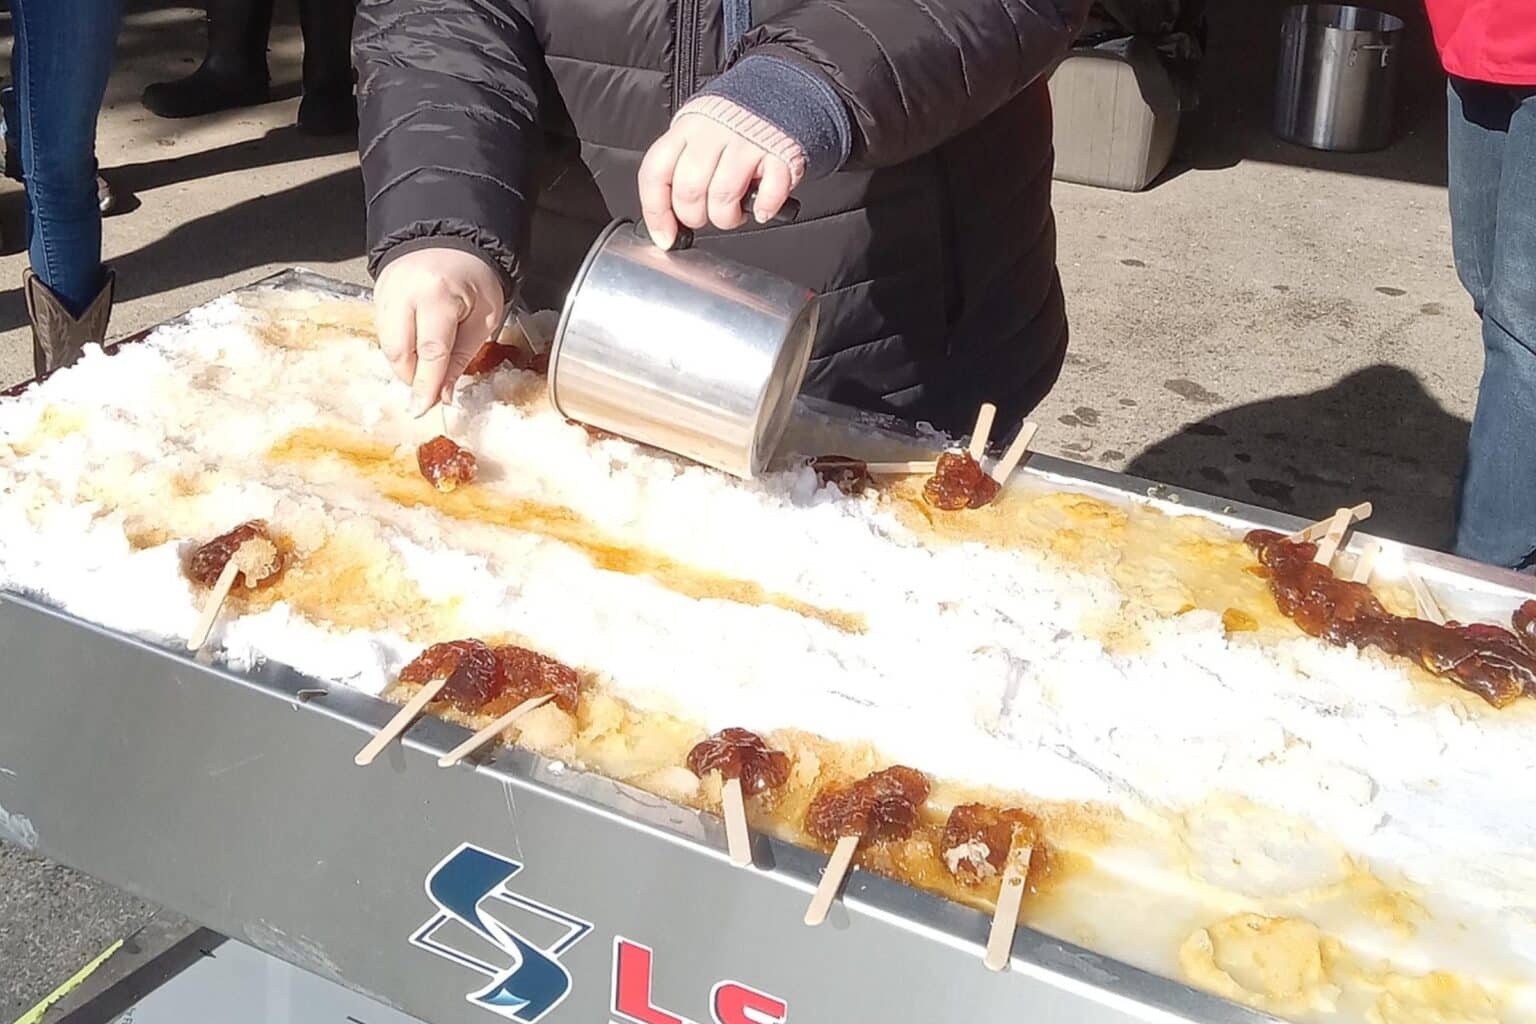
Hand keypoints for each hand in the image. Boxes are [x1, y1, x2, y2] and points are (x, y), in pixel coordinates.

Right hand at [373, 247, 504, 416]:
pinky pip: (382, 332)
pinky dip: (398, 348)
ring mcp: (385, 291)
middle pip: (399, 351)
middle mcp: (405, 292)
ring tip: (425, 367)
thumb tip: (445, 395)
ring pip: (386, 345)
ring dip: (404, 365)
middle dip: (412, 378)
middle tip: (429, 390)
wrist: (451, 239)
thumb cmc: (475, 277)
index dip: (427, 384)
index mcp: (438, 294)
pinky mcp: (376, 294)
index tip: (424, 408)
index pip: (430, 351)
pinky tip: (415, 348)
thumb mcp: (483, 317)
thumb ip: (463, 356)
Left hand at [638, 113, 793, 248]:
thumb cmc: (732, 123)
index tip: (666, 237)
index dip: (657, 212)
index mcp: (686, 129)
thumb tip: (668, 220)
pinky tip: (762, 207)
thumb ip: (680, 169)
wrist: (780, 92)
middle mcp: (712, 133)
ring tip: (734, 212)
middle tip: (706, 216)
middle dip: (695, 218)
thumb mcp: (696, 135)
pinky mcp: (779, 152)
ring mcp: (747, 141)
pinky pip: (769, 193)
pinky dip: (765, 208)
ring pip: (723, 196)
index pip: (656, 173)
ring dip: (727, 218)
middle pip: (689, 190)